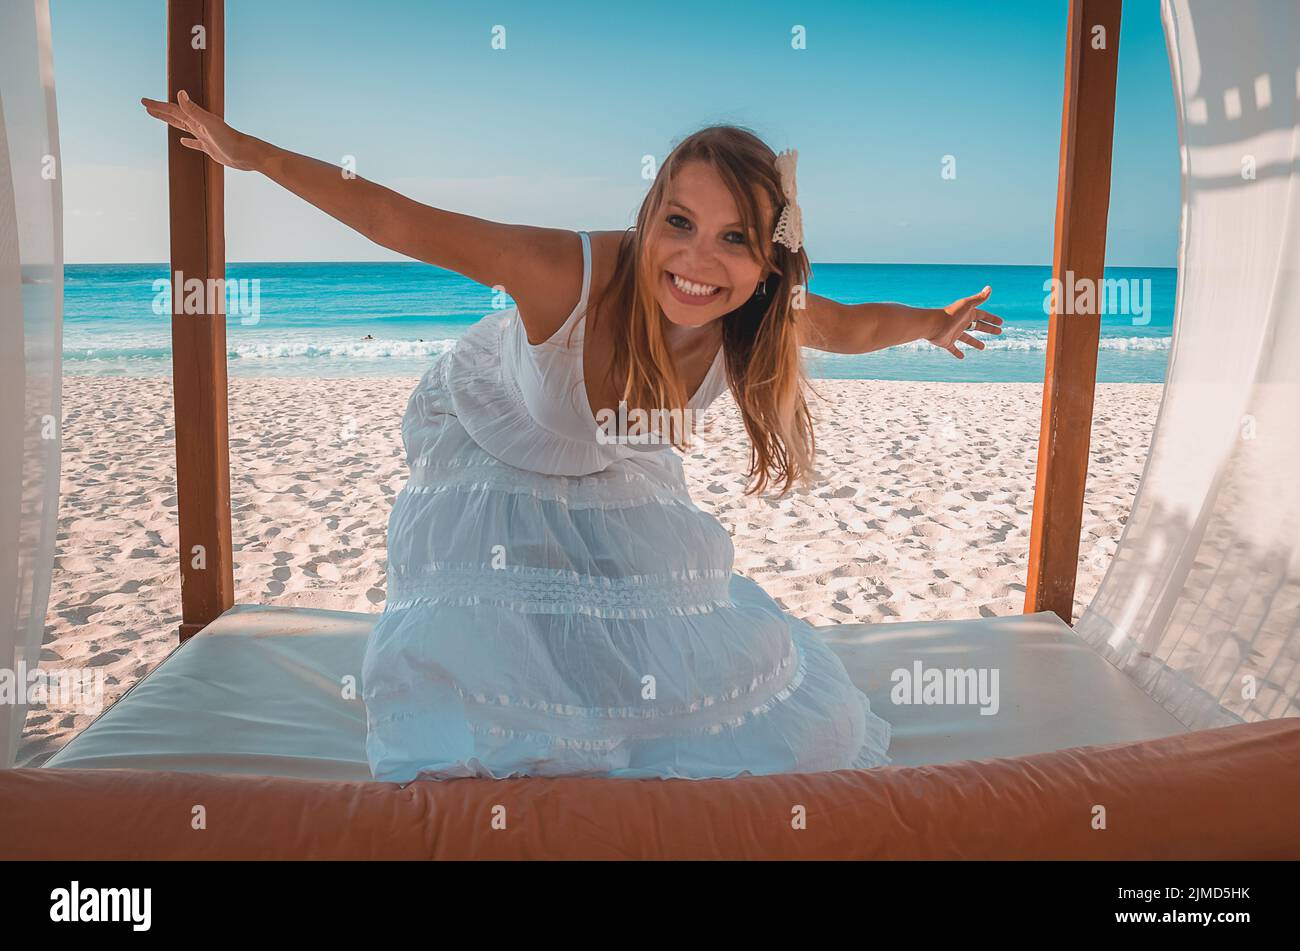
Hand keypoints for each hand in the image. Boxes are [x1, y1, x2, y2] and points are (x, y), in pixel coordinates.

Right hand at [140, 89, 258, 169]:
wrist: (247, 154)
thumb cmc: (230, 139)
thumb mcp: (209, 124)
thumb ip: (194, 110)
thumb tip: (180, 93)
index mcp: (197, 119)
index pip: (173, 110)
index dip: (158, 105)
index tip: (144, 101)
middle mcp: (200, 125)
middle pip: (176, 116)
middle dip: (160, 110)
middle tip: (146, 105)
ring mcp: (205, 136)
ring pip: (183, 127)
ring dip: (170, 122)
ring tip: (160, 117)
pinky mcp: (210, 148)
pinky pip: (195, 143)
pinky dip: (188, 142)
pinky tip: (183, 141)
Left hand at [927, 286, 1002, 358]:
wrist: (932, 325)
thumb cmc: (950, 314)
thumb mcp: (967, 305)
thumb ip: (978, 298)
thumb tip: (990, 288)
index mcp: (967, 314)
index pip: (982, 316)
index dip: (992, 318)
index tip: (1001, 322)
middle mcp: (961, 323)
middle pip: (977, 326)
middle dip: (988, 329)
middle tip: (999, 332)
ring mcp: (954, 333)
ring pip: (967, 339)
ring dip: (975, 343)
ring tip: (983, 347)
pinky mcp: (947, 342)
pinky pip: (953, 348)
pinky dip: (957, 353)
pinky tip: (962, 357)